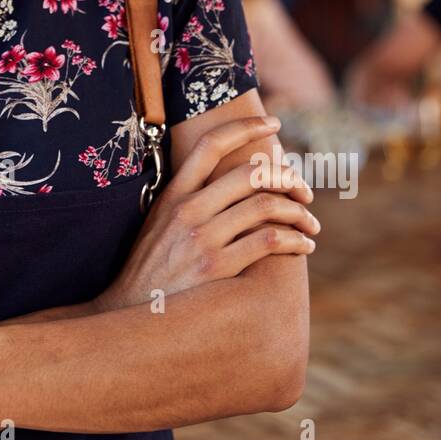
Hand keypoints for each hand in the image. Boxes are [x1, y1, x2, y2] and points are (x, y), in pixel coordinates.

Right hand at [92, 116, 318, 310]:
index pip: (212, 144)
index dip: (246, 126)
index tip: (274, 124)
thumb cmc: (150, 270)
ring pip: (267, 205)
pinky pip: (270, 241)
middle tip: (304, 190)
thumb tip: (229, 182)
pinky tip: (304, 245)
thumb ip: (187, 201)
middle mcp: (187, 210)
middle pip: (251, 172)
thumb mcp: (158, 225)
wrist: (129, 315)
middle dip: (288, 176)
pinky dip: (296, 239)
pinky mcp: (217, 268)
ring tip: (311, 223)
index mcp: (173, 194)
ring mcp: (202, 238)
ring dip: (299, 211)